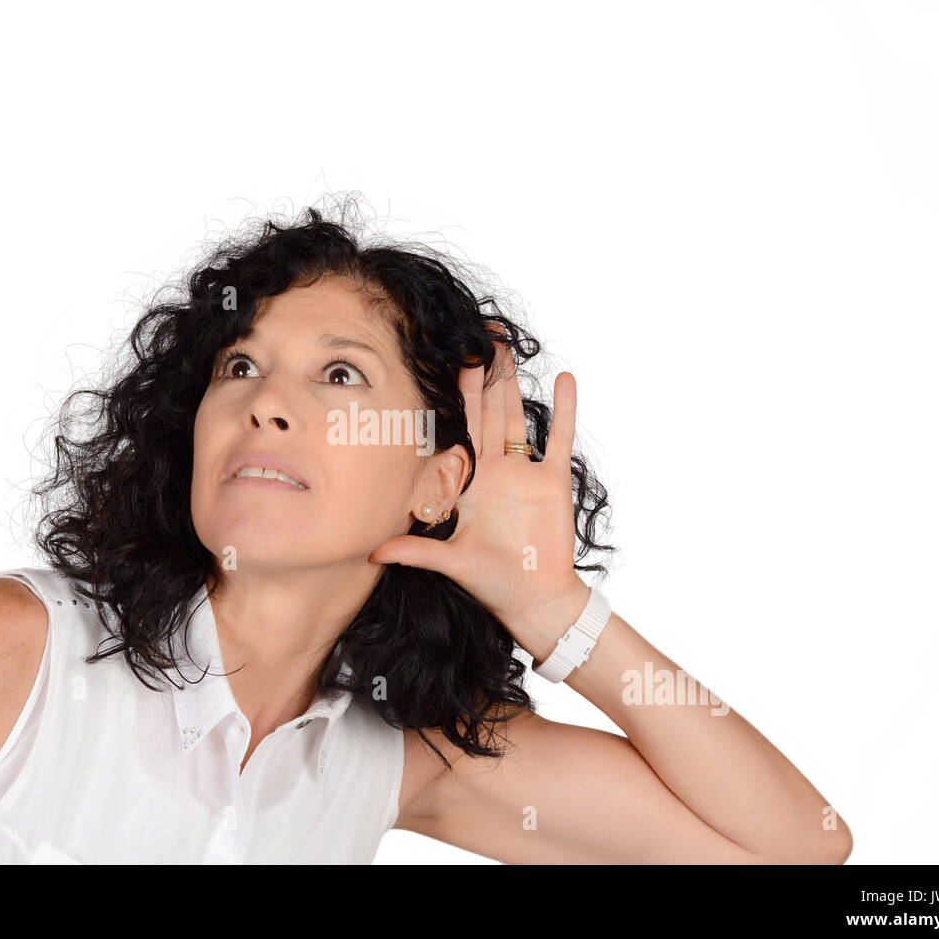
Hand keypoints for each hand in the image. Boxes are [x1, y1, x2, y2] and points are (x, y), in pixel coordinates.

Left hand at [367, 332, 591, 661]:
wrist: (536, 599)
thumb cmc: (492, 582)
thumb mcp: (451, 563)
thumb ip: (416, 552)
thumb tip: (373, 552)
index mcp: (469, 484)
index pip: (455, 434)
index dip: (448, 403)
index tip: (438, 367)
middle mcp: (495, 471)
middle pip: (484, 414)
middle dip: (479, 376)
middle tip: (473, 338)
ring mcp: (525, 473)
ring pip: (516, 417)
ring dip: (511, 382)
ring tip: (506, 347)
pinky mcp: (553, 480)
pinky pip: (558, 438)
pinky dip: (563, 410)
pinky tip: (565, 379)